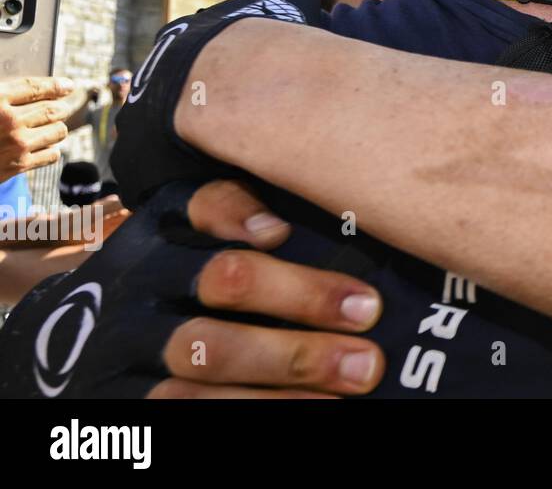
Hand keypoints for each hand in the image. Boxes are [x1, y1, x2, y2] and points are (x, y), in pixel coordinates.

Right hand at [0, 76, 75, 181]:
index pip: (36, 87)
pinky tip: (41, 146)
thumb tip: (33, 88)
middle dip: (60, 107)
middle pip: (53, 109)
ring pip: (58, 130)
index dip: (56, 85)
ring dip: (56, 127)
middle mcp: (9, 120)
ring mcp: (16, 143)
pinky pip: (52, 154)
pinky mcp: (19, 165)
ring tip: (49, 126)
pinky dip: (51, 149)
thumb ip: (4, 93)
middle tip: (61, 106)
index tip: (68, 85)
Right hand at [148, 179, 384, 398]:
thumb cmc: (204, 294)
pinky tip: (314, 406)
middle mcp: (144, 283)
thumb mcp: (218, 249)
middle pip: (223, 278)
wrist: (122, 357)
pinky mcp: (127, 401)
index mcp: (168, 231)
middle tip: (367, 312)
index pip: (205, 204)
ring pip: (207, 356)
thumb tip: (347, 229)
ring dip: (289, 366)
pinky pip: (188, 411)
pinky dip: (257, 409)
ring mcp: (131, 347)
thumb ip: (264, 232)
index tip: (283, 231)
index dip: (239, 214)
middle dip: (302, 296)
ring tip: (355, 374)